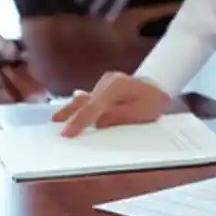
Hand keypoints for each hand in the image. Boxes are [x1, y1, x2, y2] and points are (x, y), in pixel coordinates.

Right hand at [51, 71, 171, 137]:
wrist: (160, 85)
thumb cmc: (153, 101)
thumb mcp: (141, 113)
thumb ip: (118, 117)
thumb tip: (98, 123)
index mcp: (116, 88)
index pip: (93, 108)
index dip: (79, 122)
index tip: (67, 133)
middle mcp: (106, 82)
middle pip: (85, 102)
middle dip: (70, 114)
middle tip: (55, 124)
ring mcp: (104, 82)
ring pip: (85, 99)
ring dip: (71, 109)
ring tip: (56, 119)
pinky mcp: (103, 86)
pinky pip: (90, 98)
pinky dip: (80, 106)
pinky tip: (69, 109)